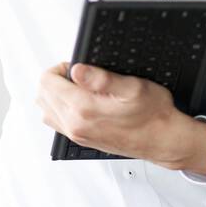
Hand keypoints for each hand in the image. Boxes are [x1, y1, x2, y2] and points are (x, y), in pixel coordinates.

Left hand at [35, 61, 205, 169]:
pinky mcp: (81, 140)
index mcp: (84, 109)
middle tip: (79, 75)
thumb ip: (101, 78)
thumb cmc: (152, 114)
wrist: (163, 140)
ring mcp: (77, 135)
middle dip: (56, 79)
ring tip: (78, 87)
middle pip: (43, 94)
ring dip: (55, 94)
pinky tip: (78, 102)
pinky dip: (59, 108)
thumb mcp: (133, 87)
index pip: (48, 81)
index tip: (77, 67)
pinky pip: (56, 122)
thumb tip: (77, 70)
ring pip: (46, 109)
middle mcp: (75, 125)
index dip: (60, 67)